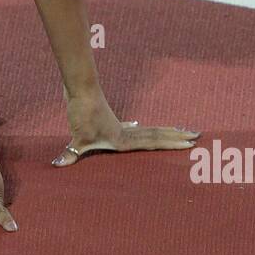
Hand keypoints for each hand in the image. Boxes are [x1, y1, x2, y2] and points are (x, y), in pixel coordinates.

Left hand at [53, 93, 200, 166]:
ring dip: (164, 131)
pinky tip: (136, 125)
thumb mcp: (76, 137)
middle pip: (157, 135)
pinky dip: (136, 128)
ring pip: (148, 129)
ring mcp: (119, 125)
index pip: (153, 142)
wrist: (80, 89)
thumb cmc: (81, 113)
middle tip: (197, 135)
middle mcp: (125, 132)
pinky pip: (130, 127)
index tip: (189, 142)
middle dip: (176, 136)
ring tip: (180, 130)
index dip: (172, 143)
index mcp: (123, 139)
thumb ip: (70, 153)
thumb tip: (57, 165)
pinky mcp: (110, 119)